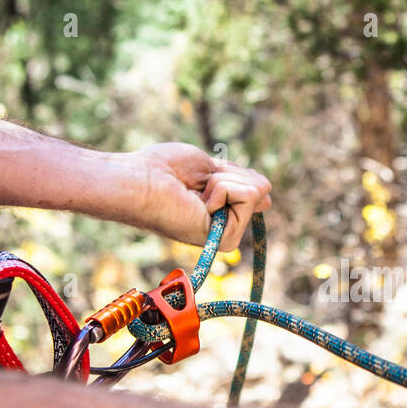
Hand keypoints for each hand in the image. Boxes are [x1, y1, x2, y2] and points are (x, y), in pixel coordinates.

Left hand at [112, 143, 272, 248]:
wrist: (139, 181)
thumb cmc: (164, 168)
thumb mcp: (211, 167)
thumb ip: (239, 182)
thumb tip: (267, 198)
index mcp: (223, 208)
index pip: (256, 184)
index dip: (232, 172)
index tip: (200, 178)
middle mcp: (228, 225)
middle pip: (261, 187)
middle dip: (231, 174)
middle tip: (197, 185)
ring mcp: (228, 234)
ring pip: (257, 190)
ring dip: (223, 181)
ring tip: (195, 193)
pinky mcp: (227, 240)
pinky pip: (248, 196)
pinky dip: (222, 188)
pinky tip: (199, 201)